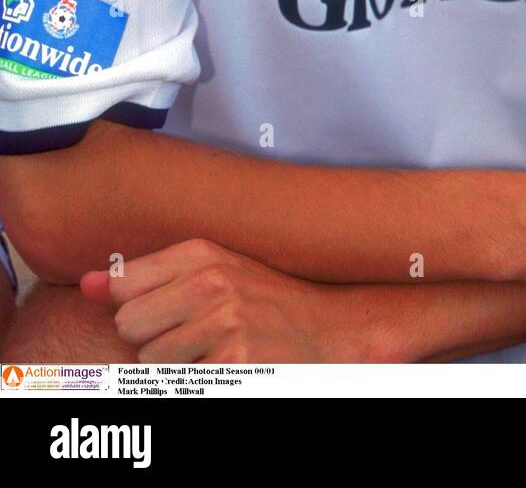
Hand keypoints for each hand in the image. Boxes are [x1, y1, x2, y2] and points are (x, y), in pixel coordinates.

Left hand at [80, 238, 355, 362]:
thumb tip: (85, 286)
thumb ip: (144, 279)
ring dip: (175, 368)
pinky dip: (198, 382)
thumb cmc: (262, 303)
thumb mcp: (210, 273)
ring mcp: (224, 322)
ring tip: (211, 354)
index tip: (162, 315)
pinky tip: (225, 369)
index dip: (135, 309)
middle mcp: (211, 281)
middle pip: (128, 327)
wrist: (328, 330)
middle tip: (194, 338)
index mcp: (201, 253)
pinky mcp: (235, 362)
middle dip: (152, 342)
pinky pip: (178, 384)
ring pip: (148, 363)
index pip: (122, 285)